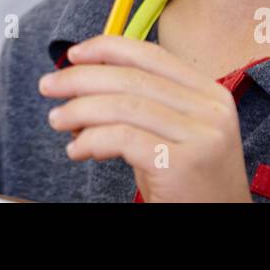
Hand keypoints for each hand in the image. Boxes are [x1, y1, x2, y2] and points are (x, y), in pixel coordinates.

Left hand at [38, 34, 251, 201]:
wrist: (220, 221)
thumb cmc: (187, 184)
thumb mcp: (171, 134)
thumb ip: (140, 104)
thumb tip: (82, 80)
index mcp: (210, 93)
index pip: (152, 55)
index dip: (108, 48)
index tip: (74, 54)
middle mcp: (211, 109)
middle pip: (132, 78)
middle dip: (81, 78)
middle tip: (49, 86)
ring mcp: (200, 136)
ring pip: (124, 106)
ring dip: (80, 110)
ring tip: (57, 120)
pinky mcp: (183, 164)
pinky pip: (123, 138)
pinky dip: (91, 140)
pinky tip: (77, 150)